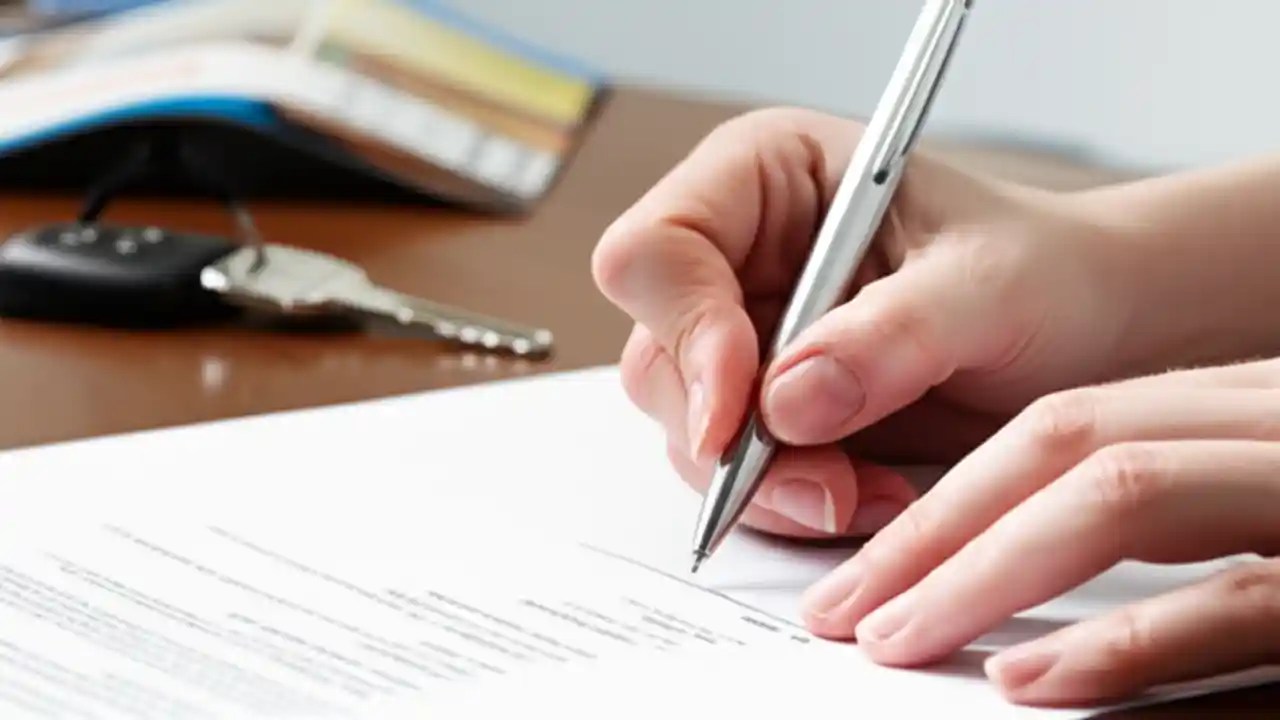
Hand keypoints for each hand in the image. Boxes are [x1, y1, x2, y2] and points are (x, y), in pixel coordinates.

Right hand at [592, 107, 1141, 537]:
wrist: (1094, 333)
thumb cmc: (1049, 273)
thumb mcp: (988, 288)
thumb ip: (887, 335)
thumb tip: (781, 402)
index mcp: (765, 178)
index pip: (657, 248)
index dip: (685, 330)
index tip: (742, 408)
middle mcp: (737, 254)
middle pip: (659, 353)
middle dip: (731, 435)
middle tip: (822, 482)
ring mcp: (747, 335)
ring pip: (689, 426)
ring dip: (768, 481)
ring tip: (865, 491)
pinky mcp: (767, 407)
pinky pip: (738, 473)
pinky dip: (794, 501)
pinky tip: (868, 494)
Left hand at [803, 358, 1279, 705]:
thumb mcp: (1260, 497)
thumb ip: (1166, 519)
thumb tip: (1021, 585)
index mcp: (1239, 402)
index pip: (1064, 425)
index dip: (948, 499)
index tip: (863, 572)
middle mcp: (1265, 417)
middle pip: (1067, 442)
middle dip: (934, 530)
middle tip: (840, 607)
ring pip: (1119, 493)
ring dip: (986, 571)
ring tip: (896, 638)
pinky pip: (1230, 596)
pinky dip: (1116, 639)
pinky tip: (1024, 676)